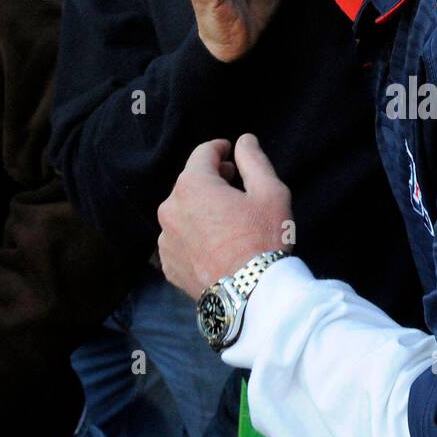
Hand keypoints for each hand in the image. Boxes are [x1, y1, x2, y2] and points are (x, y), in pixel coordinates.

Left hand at [157, 134, 292, 297]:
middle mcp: (170, 208)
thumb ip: (253, 160)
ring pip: (184, 213)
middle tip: (237, 190)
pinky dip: (194, 236)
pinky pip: (180, 239)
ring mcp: (166, 239)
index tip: (232, 153)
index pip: (203, 153)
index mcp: (192, 185)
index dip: (220, 149)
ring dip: (202, 211)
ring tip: (227, 224)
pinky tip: (216, 246)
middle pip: (191, 183)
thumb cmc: (263, 239)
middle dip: (212, 181)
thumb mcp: (270, 193)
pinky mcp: (168, 264)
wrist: (251, 295)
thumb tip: (243, 141)